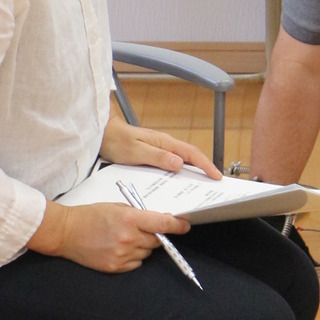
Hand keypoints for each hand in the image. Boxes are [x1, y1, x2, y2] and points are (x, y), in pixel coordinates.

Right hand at [29, 199, 189, 271]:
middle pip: (157, 240)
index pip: (162, 223)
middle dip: (157, 235)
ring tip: (127, 238)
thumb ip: (138, 214)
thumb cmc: (91, 215)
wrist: (67, 232)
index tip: (185, 225)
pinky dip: (134, 257)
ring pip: (147, 253)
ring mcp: (122, 255)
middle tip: (149, 229)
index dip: (177, 225)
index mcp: (130, 219)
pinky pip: (136, 264)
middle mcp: (129, 238)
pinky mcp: (115, 267)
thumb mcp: (118, 207)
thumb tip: (158, 222)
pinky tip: (121, 248)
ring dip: (144, 246)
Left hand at [101, 110, 221, 181]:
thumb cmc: (117, 141)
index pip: (191, 153)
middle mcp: (165, 144)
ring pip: (183, 160)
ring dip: (194, 170)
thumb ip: (158, 157)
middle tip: (215, 182)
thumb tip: (179, 163)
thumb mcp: (136, 152)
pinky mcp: (154, 154)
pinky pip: (173, 163)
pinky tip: (180, 181)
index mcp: (164, 142)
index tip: (216, 175)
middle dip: (205, 168)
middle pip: (191, 156)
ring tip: (202, 184)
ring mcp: (160, 149)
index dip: (206, 165)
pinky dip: (181, 171)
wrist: (103, 135)